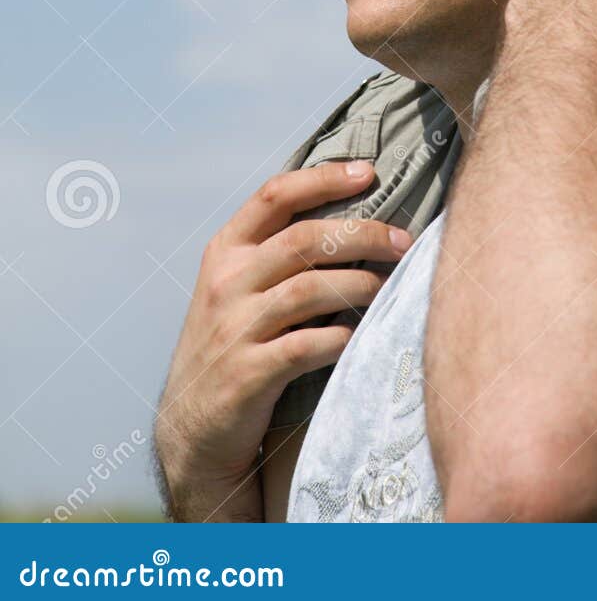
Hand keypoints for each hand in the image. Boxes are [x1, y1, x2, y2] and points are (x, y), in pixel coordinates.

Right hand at [154, 160, 411, 520]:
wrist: (190, 429)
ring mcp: (233, 329)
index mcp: (225, 251)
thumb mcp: (237, 287)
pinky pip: (304, 347)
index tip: (369, 172)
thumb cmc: (231, 345)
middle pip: (303, 239)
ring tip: (390, 287)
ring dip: (359, 284)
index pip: (275, 195)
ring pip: (308, 290)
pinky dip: (340, 337)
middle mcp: (227, 283)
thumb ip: (277, 252)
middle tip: (403, 240)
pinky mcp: (246, 375)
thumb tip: (354, 216)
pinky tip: (360, 334)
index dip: (324, 178)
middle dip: (362, 234)